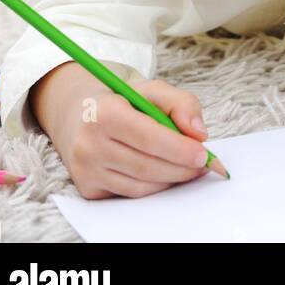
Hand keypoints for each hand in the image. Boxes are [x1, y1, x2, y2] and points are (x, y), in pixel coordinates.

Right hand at [32, 63, 215, 199]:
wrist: (80, 116)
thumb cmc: (123, 102)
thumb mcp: (151, 90)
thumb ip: (181, 103)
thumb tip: (199, 134)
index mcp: (104, 112)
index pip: (148, 137)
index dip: (179, 148)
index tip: (204, 153)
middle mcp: (89, 143)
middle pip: (146, 165)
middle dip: (181, 168)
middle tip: (204, 164)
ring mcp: (85, 169)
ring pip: (140, 185)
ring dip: (171, 180)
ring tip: (189, 169)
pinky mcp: (87, 188)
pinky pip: (130, 194)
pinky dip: (154, 187)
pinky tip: (167, 175)